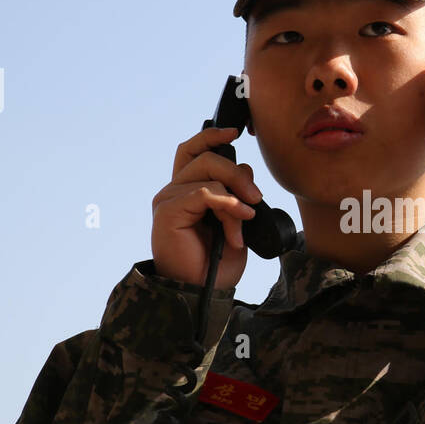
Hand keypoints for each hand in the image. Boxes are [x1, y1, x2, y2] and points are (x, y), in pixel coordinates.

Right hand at [150, 126, 261, 288]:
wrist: (203, 292)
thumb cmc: (217, 262)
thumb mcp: (235, 221)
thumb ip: (236, 193)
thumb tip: (245, 170)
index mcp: (187, 190)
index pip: (193, 150)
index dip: (211, 136)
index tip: (236, 132)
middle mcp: (173, 191)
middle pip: (206, 157)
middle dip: (238, 174)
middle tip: (257, 198)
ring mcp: (168, 199)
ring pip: (210, 175)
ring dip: (235, 201)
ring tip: (242, 227)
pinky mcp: (167, 211)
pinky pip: (205, 193)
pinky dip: (227, 206)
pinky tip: (236, 227)